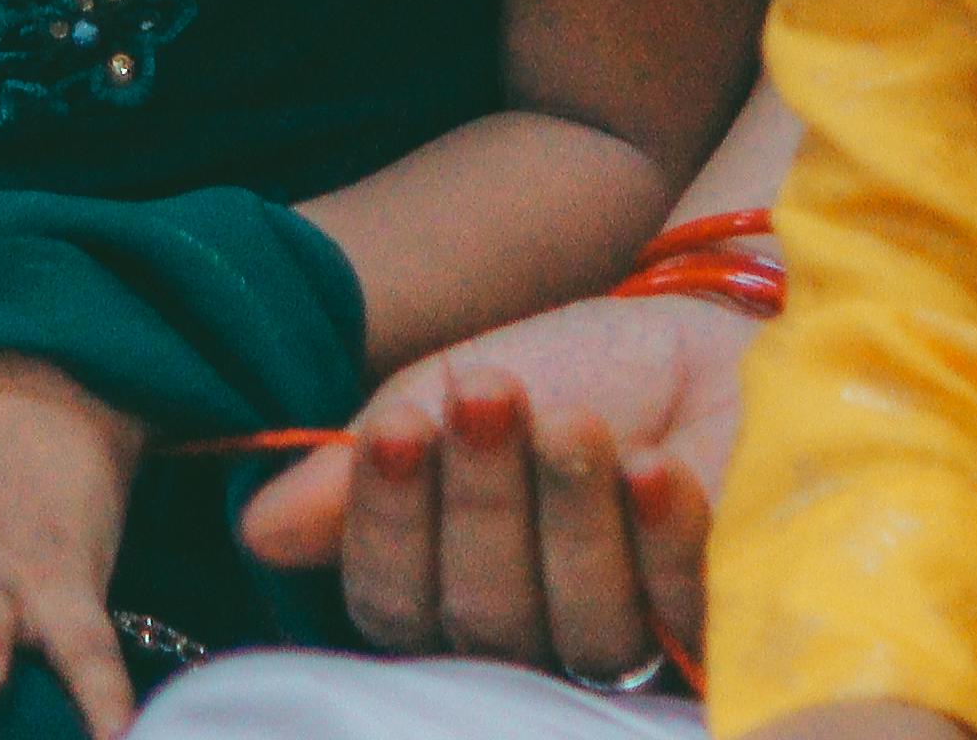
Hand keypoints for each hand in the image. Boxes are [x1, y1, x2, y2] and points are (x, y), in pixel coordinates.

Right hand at [236, 293, 754, 680]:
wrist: (707, 335)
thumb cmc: (575, 372)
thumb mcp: (448, 395)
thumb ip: (358, 464)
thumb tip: (258, 528)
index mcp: (446, 590)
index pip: (394, 603)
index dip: (387, 527)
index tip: (395, 430)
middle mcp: (530, 639)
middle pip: (480, 620)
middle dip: (479, 501)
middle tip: (488, 398)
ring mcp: (628, 642)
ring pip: (577, 623)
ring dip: (567, 507)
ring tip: (572, 418)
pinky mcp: (718, 627)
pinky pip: (677, 606)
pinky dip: (658, 531)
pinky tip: (653, 467)